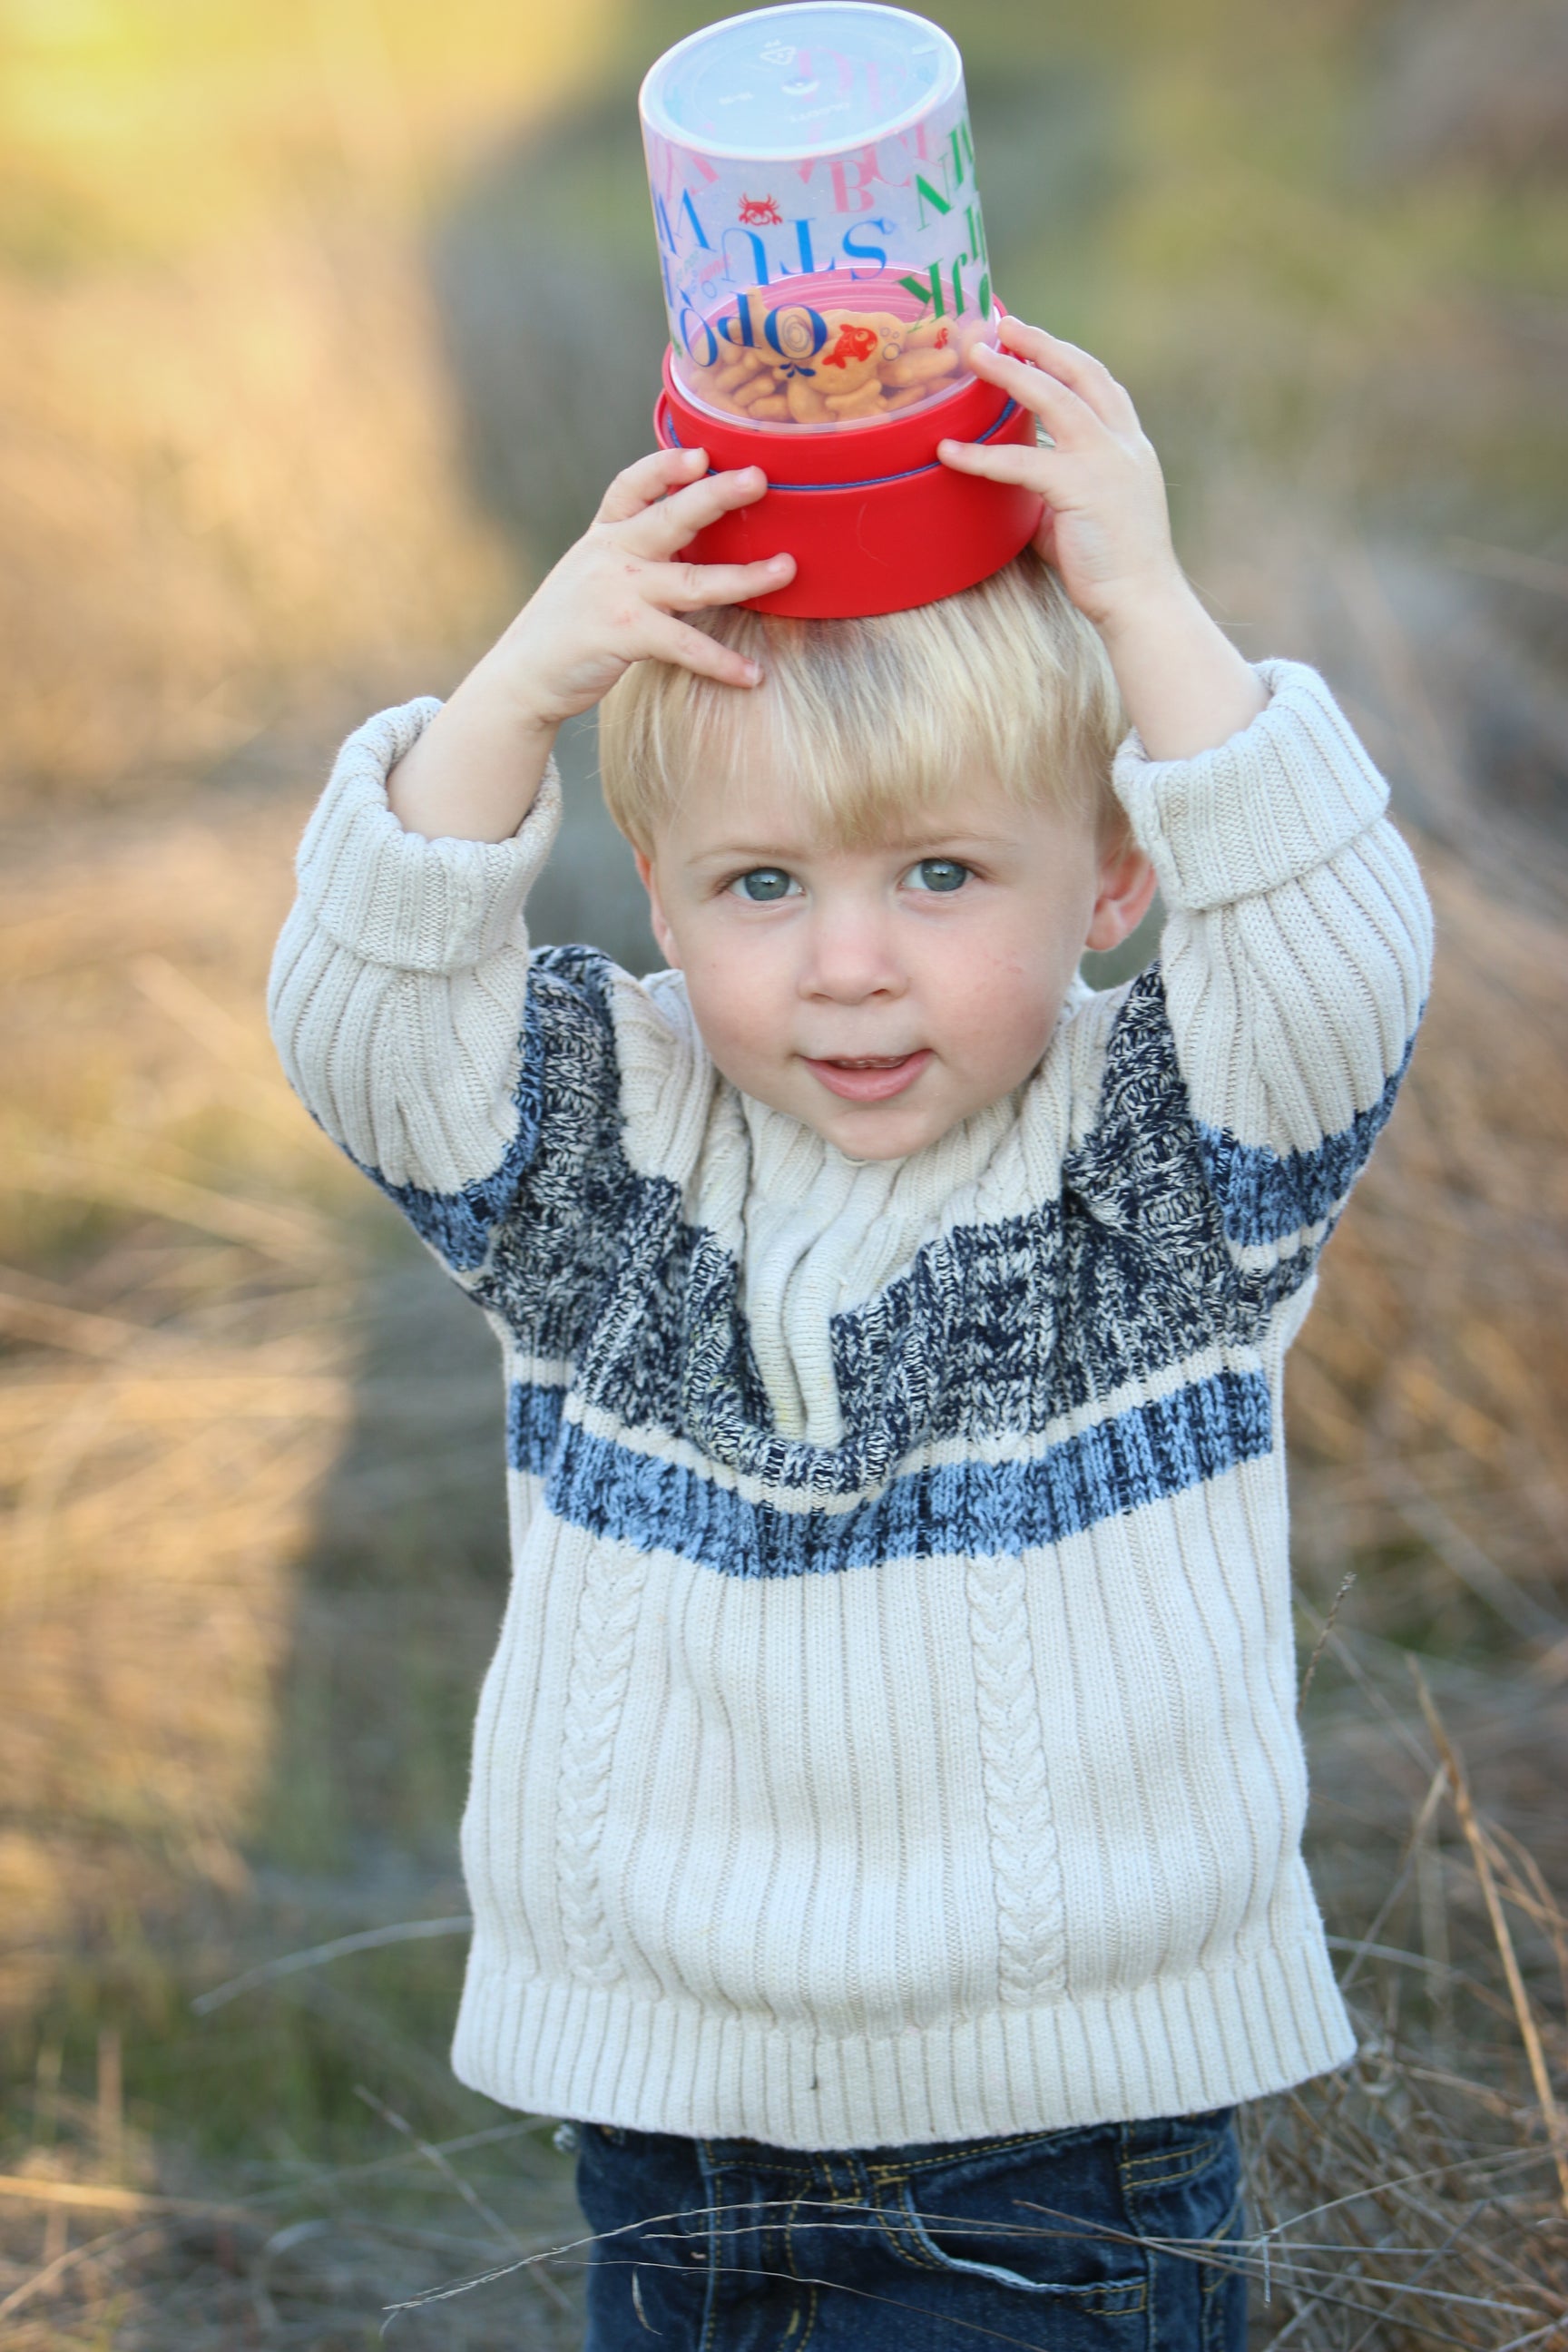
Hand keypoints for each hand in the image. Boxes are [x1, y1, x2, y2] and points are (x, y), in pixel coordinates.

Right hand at [499, 447, 794, 729]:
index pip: (632, 486)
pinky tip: (752, 675)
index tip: (701, 452)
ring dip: (745, 577)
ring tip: (787, 570)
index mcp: (604, 537)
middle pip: (672, 517)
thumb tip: (685, 540)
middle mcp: (611, 556)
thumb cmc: (566, 628)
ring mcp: (618, 594)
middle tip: (760, 479)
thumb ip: (630, 553)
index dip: (665, 466)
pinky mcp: (624, 635)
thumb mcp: (590, 575)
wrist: (522, 678)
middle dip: (717, 495)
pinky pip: (684, 645)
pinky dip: (720, 662)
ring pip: (692, 580)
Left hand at [939, 318, 1264, 757]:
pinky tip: (949, 452)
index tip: (1030, 334)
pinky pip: (1023, 462)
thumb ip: (1055, 487)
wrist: (1143, 601)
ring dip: (1010, 374)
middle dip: (1038, 343)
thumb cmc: (1112, 565)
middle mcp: (1123, 443)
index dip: (1062, 353)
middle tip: (1000, 322)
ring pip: (1053, 400)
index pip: (1097, 381)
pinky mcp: (1082, 490)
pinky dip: (983, 456)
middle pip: (1079, 372)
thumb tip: (1015, 482)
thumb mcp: (1085, 512)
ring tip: (974, 356)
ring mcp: (1106, 463)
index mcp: (1129, 444)